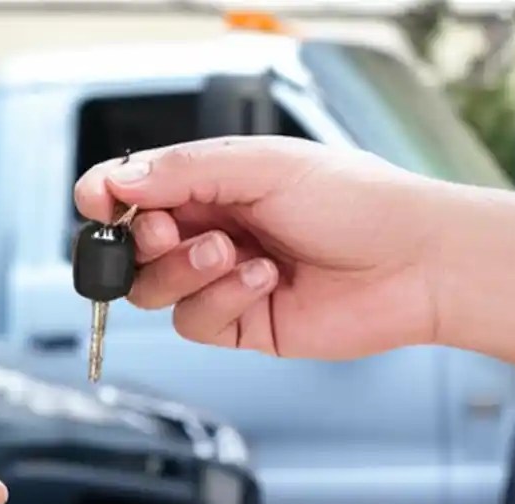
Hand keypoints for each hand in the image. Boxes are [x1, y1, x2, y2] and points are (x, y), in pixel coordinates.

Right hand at [73, 136, 448, 359]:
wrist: (416, 262)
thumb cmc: (357, 202)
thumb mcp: (262, 165)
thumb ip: (182, 172)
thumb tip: (117, 181)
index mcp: (211, 185)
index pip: (132, 192)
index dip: (106, 199)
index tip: (98, 204)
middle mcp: (210, 233)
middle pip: (132, 249)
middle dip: (144, 242)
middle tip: (170, 231)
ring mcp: (221, 282)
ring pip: (154, 291)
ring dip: (185, 272)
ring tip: (234, 254)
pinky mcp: (240, 326)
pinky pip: (193, 324)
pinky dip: (221, 301)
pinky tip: (265, 280)